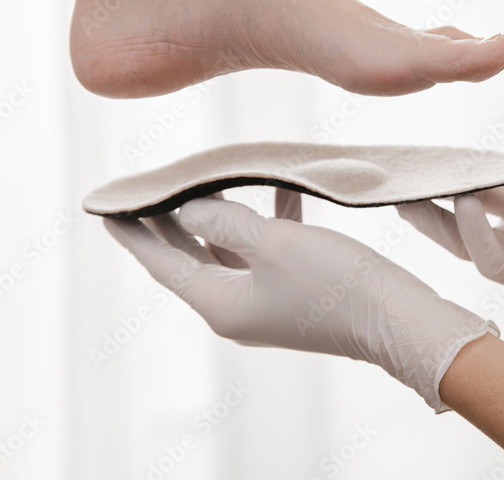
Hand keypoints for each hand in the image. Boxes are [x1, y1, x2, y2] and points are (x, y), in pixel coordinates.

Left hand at [104, 195, 496, 410]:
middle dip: (168, 224)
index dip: (133, 233)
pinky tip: (275, 194)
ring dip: (215, 220)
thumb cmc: (338, 284)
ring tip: (204, 182)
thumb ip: (225, 222)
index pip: (162, 263)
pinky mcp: (292, 296)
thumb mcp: (274, 243)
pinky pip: (262, 256)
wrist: (397, 320)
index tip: (106, 207)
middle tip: (148, 189)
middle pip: (189, 260)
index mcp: (220, 303)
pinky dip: (260, 226)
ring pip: (225, 255)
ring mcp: (264, 305)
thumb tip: (188, 211)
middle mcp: (235, 309)